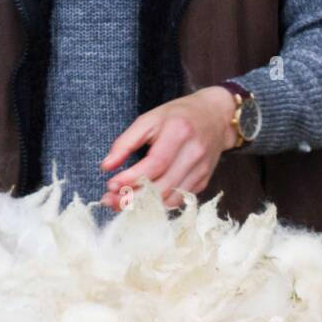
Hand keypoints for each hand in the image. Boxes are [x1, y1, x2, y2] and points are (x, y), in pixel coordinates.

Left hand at [99, 86, 239, 211]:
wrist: (214, 116)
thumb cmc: (178, 115)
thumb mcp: (149, 119)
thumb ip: (126, 142)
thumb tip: (106, 166)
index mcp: (179, 132)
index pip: (155, 164)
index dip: (131, 178)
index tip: (110, 184)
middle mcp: (193, 153)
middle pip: (163, 186)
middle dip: (133, 197)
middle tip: (110, 200)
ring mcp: (201, 170)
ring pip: (171, 198)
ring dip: (144, 206)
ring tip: (121, 203)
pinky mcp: (203, 181)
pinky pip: (179, 200)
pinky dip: (159, 204)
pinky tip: (142, 201)